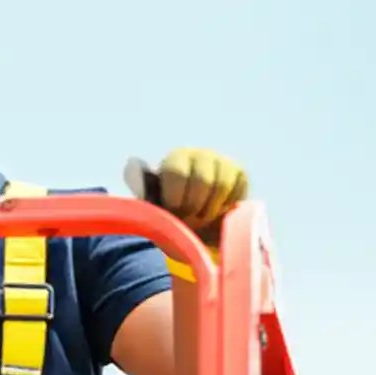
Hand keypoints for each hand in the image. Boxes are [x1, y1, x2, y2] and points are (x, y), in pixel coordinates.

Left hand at [124, 147, 248, 246]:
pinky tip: (216, 211)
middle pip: (202, 180)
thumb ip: (145, 188)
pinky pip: (238, 192)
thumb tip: (134, 165)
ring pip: (221, 186)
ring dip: (210, 209)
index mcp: (175, 158)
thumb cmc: (168, 211)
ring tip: (201, 218)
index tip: (173, 212)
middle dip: (194, 206)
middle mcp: (200, 154)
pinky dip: (226, 207)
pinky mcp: (241, 174)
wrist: (194, 218)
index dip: (175, 198)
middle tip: (189, 219)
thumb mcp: (152, 202)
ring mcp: (223, 162)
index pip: (177, 173)